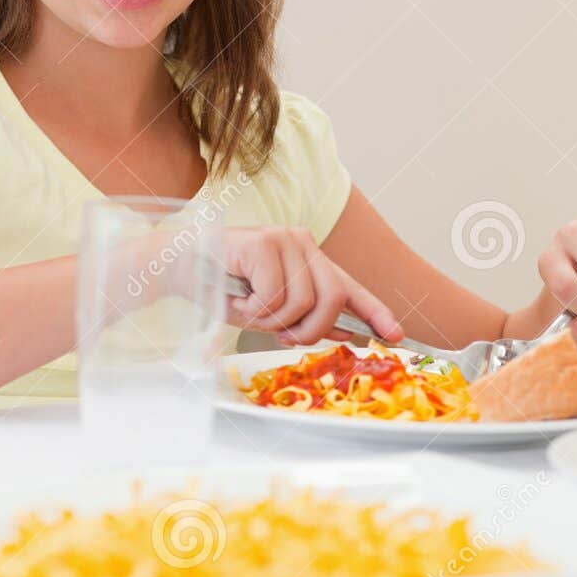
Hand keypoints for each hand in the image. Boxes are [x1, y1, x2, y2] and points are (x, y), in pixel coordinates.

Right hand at [222, 226, 402, 345]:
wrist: (181, 267)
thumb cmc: (225, 289)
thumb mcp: (271, 311)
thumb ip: (305, 318)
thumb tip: (344, 333)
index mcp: (310, 262)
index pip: (351, 288)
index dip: (376, 313)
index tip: (395, 335)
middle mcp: (304, 245)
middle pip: (334, 299)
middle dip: (310, 330)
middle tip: (282, 336)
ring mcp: (286, 239)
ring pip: (304, 302)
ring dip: (274, 320)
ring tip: (250, 308)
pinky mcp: (265, 242)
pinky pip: (276, 296)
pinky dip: (255, 309)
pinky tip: (238, 295)